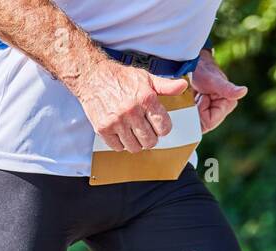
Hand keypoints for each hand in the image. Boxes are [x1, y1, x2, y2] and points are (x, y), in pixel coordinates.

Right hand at [72, 60, 189, 152]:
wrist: (92, 76)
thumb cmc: (121, 78)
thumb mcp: (146, 78)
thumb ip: (165, 86)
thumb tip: (183, 86)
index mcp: (146, 99)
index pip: (164, 128)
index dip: (162, 128)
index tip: (157, 124)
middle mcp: (131, 111)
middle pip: (150, 141)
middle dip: (150, 137)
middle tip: (145, 129)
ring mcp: (116, 122)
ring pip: (134, 147)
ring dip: (136, 142)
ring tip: (133, 131)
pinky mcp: (103, 128)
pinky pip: (117, 147)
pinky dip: (120, 143)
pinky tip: (120, 132)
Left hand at [191, 52, 247, 132]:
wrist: (193, 64)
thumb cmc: (204, 70)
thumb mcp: (213, 81)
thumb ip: (228, 88)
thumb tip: (244, 91)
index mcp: (227, 105)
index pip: (210, 122)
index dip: (202, 111)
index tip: (202, 96)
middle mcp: (221, 111)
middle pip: (204, 124)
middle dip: (196, 112)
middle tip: (197, 96)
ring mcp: (212, 112)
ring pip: (197, 124)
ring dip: (192, 111)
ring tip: (194, 97)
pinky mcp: (203, 112)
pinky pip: (193, 120)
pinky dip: (188, 111)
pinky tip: (190, 101)